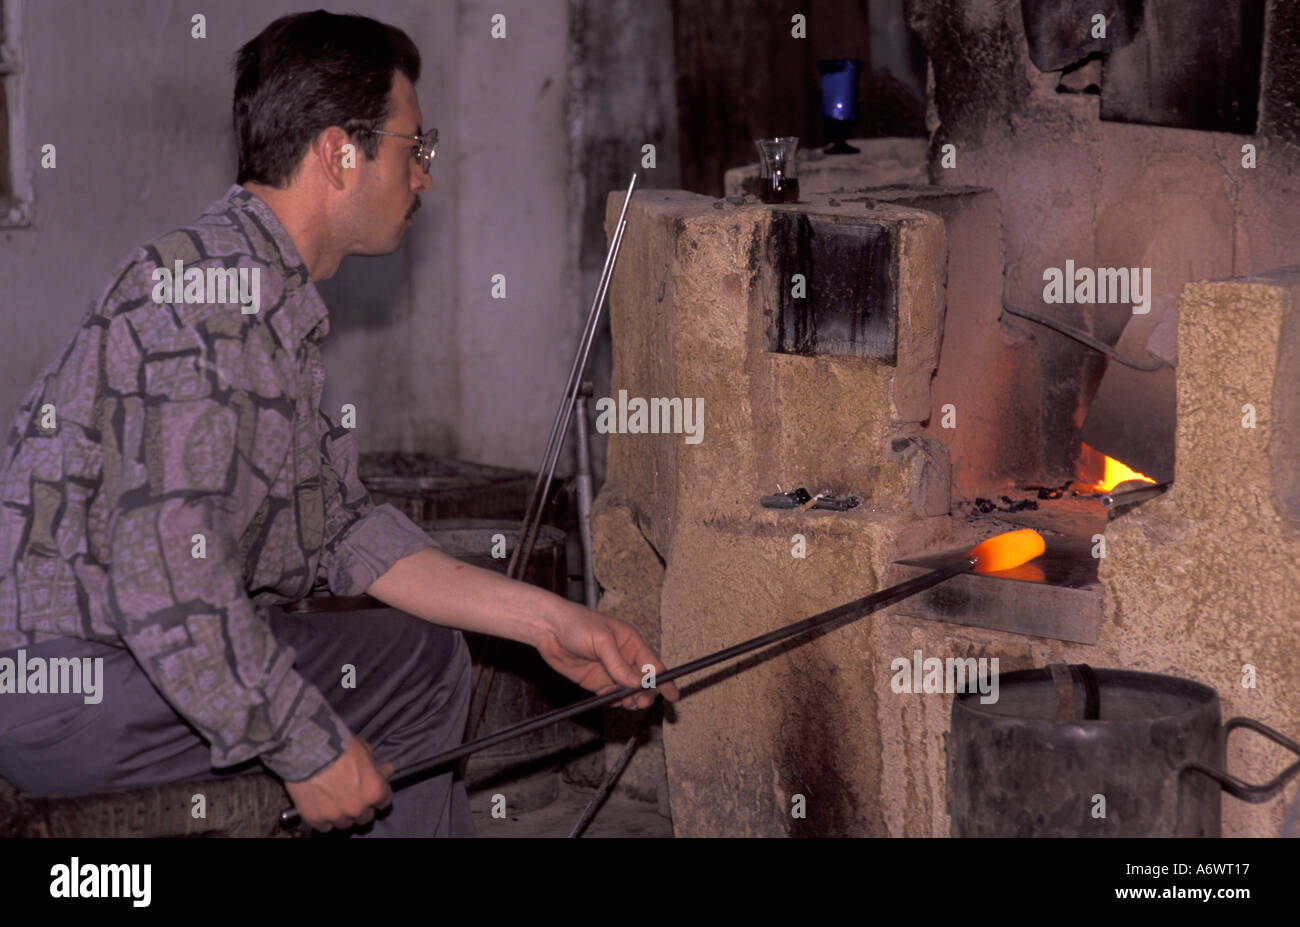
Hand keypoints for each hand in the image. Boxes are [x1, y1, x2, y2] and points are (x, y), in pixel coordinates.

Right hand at [283, 735, 393, 831]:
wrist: (307, 747)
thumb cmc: (340, 744)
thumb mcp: (365, 750)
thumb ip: (376, 767)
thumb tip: (387, 770)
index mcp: (374, 791)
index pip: (384, 802)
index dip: (378, 794)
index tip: (370, 790)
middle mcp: (357, 808)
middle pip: (365, 817)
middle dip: (361, 807)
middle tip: (352, 795)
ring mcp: (335, 816)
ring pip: (345, 824)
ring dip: (343, 814)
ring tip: (334, 800)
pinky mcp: (315, 818)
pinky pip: (324, 826)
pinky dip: (324, 818)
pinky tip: (321, 806)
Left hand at [532, 602, 680, 709]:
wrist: (548, 629)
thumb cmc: (576, 624)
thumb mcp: (601, 640)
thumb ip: (618, 664)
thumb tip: (636, 683)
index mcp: (630, 642)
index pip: (654, 664)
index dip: (665, 680)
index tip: (673, 695)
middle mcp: (623, 657)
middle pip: (643, 681)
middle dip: (646, 693)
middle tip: (640, 701)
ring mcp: (610, 671)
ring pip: (628, 691)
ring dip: (631, 699)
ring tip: (627, 703)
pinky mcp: (596, 681)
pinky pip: (611, 695)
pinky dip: (615, 701)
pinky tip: (612, 701)